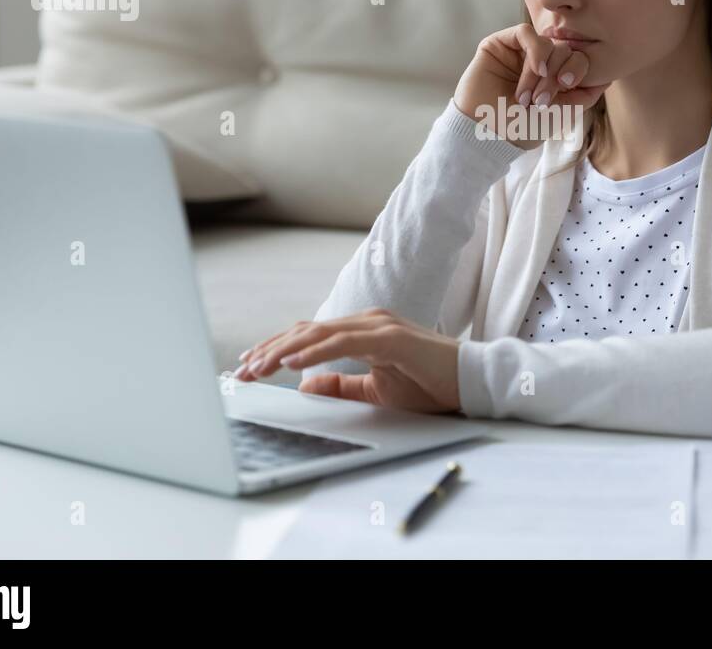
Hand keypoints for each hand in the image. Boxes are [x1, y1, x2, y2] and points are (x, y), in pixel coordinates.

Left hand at [232, 308, 461, 413]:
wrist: (470, 382)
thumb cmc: (430, 385)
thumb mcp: (376, 389)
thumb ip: (342, 384)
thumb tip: (306, 385)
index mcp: (363, 330)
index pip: (310, 334)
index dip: (277, 348)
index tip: (249, 364)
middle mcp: (367, 320)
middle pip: (306, 330)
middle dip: (269, 350)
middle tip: (240, 370)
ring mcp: (379, 325)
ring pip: (319, 333)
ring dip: (283, 351)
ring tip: (257, 368)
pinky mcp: (390, 337)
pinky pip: (343, 343)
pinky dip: (314, 352)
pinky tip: (291, 363)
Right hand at [454, 22, 610, 149]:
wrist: (486, 133)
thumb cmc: (521, 129)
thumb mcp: (562, 114)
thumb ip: (585, 94)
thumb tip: (608, 76)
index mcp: (554, 77)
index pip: (580, 60)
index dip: (582, 69)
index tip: (572, 86)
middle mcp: (540, 62)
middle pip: (567, 49)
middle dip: (562, 73)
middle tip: (546, 99)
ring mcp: (520, 52)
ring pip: (549, 42)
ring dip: (545, 70)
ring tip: (531, 96)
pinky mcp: (500, 44)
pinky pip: (526, 32)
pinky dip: (536, 50)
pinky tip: (536, 69)